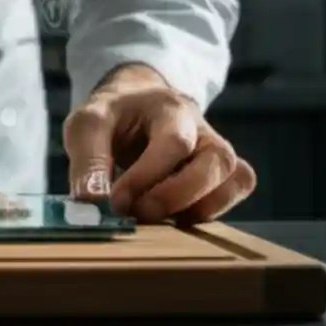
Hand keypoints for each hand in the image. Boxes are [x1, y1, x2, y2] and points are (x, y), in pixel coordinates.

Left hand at [63, 64, 255, 224]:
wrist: (133, 106)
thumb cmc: (112, 117)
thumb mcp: (87, 125)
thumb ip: (88, 160)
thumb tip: (94, 202)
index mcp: (169, 108)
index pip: (174, 143)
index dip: (147, 177)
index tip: (116, 201)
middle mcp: (202, 128)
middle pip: (217, 160)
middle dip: (176, 195)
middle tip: (137, 213)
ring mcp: (217, 150)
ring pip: (236, 178)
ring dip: (199, 208)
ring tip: (156, 217)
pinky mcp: (223, 172)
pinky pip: (238, 189)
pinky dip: (212, 210)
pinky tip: (175, 218)